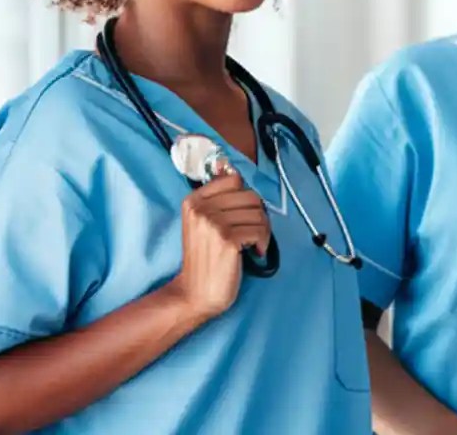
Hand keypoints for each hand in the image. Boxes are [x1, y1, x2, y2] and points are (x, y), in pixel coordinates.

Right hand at [164, 172, 271, 320]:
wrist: (195, 293)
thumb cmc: (206, 257)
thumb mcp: (204, 222)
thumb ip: (218, 196)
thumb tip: (226, 164)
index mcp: (193, 200)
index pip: (234, 179)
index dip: (246, 198)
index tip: (242, 215)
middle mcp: (201, 209)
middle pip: (251, 195)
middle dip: (258, 215)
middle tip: (252, 233)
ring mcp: (213, 224)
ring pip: (259, 212)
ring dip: (262, 231)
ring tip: (251, 244)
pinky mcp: (227, 240)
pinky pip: (260, 230)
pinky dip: (263, 242)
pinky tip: (254, 252)